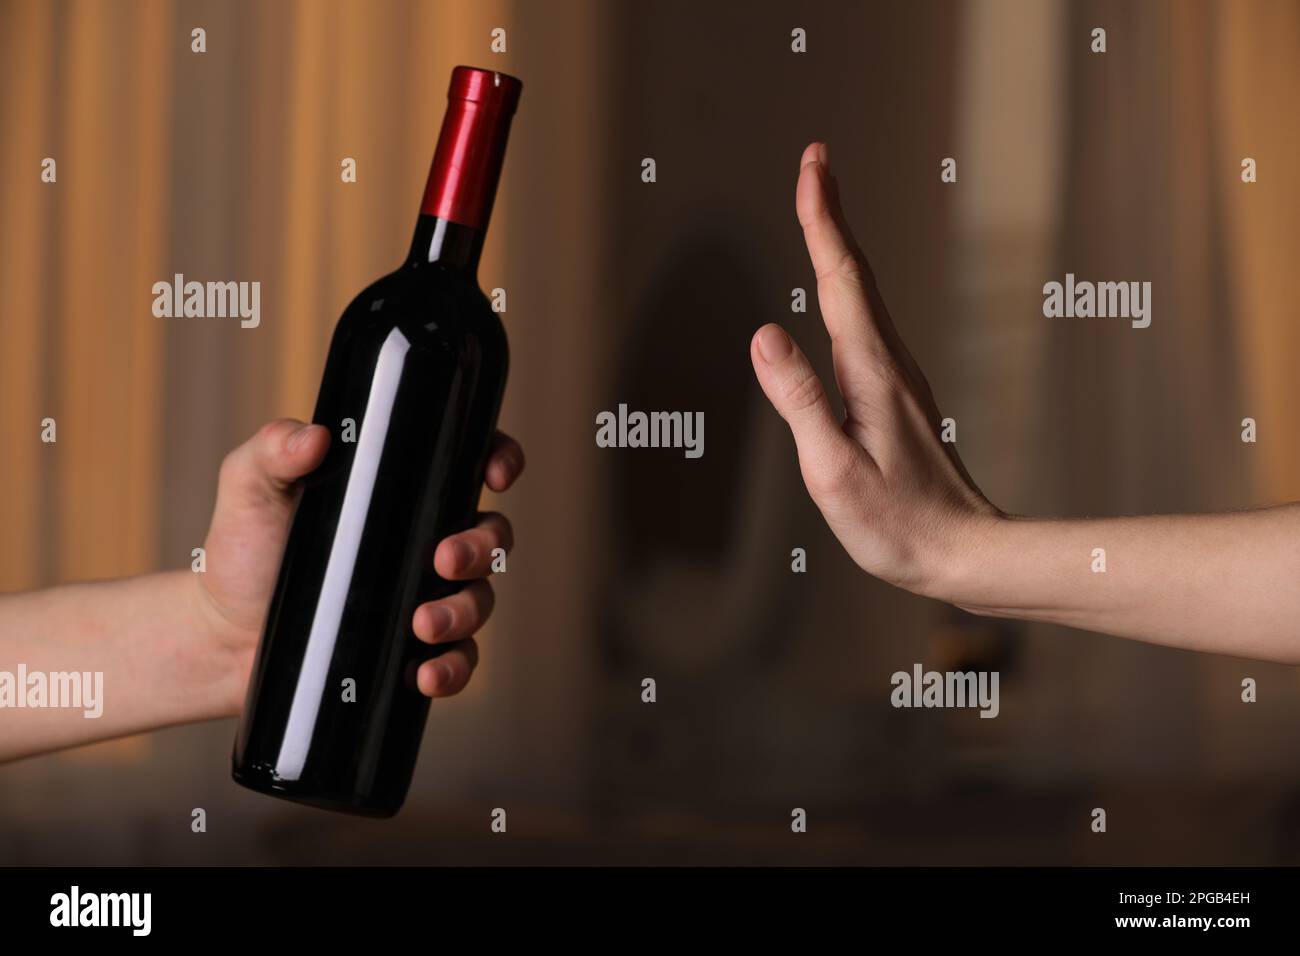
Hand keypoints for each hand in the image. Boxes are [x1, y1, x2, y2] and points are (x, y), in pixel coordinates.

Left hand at [192, 419, 523, 715]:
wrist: (221, 636)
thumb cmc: (244, 552)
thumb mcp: (250, 488)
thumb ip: (272, 451)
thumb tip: (314, 437)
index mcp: (400, 494)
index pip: (468, 464)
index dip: (499, 460)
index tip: (495, 475)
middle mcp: (423, 543)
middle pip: (490, 535)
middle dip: (481, 548)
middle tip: (444, 560)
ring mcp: (425, 598)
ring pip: (481, 599)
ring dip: (464, 612)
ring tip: (423, 624)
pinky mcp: (415, 651)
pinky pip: (460, 660)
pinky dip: (453, 668)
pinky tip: (426, 673)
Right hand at [750, 142, 999, 598]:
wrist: (963, 552)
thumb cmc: (896, 522)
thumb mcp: (833, 469)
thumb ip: (801, 400)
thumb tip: (764, 331)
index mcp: (870, 371)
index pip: (840, 278)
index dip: (822, 219)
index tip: (813, 164)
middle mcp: (889, 362)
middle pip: (856, 272)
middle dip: (831, 214)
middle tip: (816, 161)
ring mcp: (897, 378)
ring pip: (865, 294)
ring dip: (840, 246)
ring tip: (821, 211)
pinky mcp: (897, 397)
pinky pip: (867, 322)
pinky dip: (848, 288)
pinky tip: (841, 296)